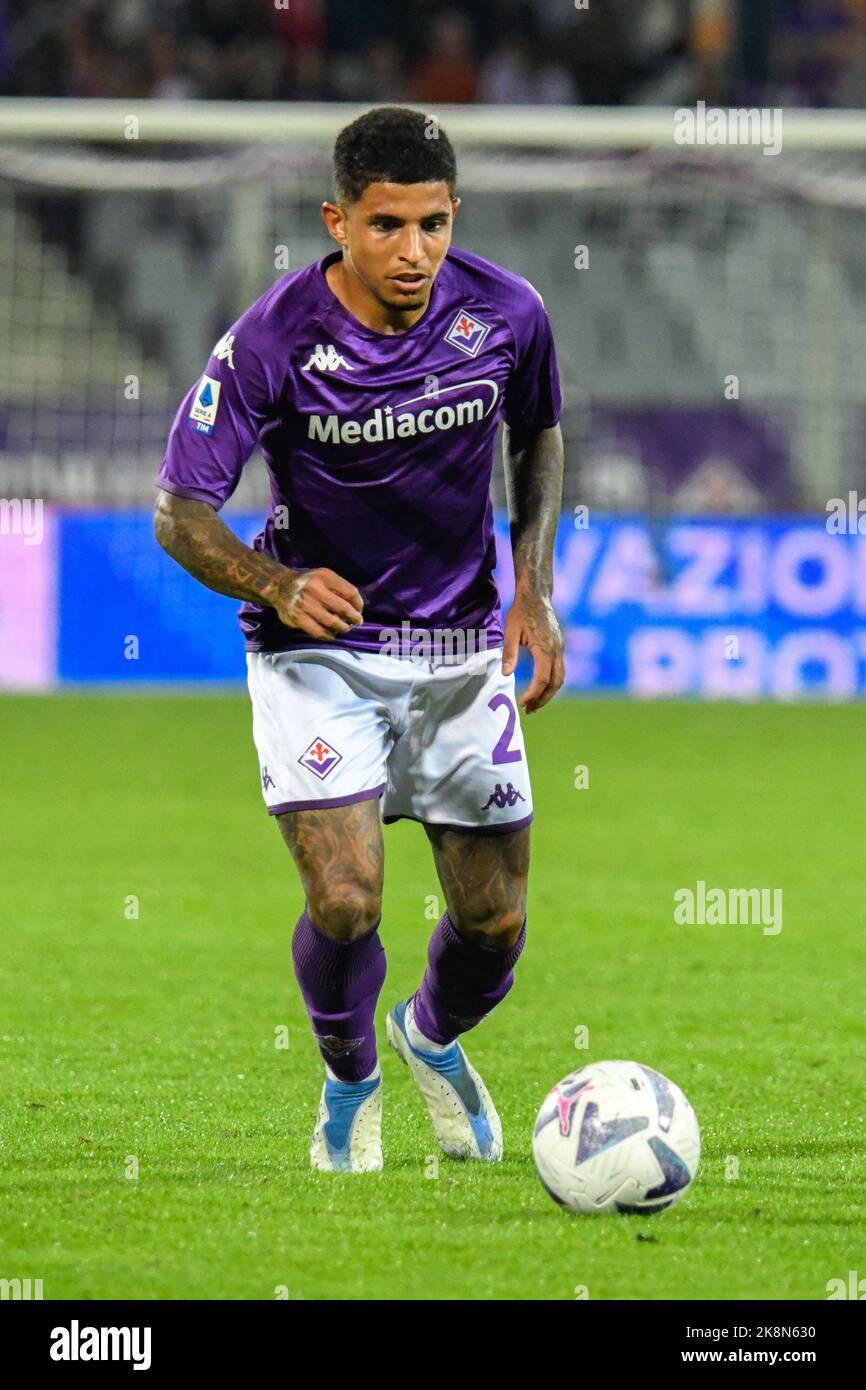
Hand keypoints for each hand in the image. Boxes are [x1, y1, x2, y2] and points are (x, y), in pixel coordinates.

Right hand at [266, 567, 363, 638]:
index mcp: (324, 576)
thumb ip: (340, 588)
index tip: (359, 610)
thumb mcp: (324, 577)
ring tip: (344, 628)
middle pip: (343, 608)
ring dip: (343, 628)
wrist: (280, 587)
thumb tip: (357, 608)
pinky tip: (331, 634)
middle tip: (357, 622)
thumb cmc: (309, 583)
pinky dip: (328, 635)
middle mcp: (314, 589)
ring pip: (333, 622)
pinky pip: (319, 632)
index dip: (359, 604)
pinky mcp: (298, 618)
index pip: (350, 592)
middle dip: (354, 618)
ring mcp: (305, 605)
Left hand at [501, 588, 563, 712]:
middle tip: (528, 710)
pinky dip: (551, 683)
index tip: (522, 703)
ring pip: (560, 678)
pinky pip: (559, 670)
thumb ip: (509, 653)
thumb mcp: (510, 631)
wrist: (537, 595)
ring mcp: (561, 649)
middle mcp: (557, 650)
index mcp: (546, 648)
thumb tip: (505, 675)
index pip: (543, 679)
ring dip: (548, 693)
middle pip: (555, 683)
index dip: (533, 694)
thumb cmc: (521, 612)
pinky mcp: (560, 648)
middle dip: (543, 699)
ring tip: (533, 704)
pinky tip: (539, 688)